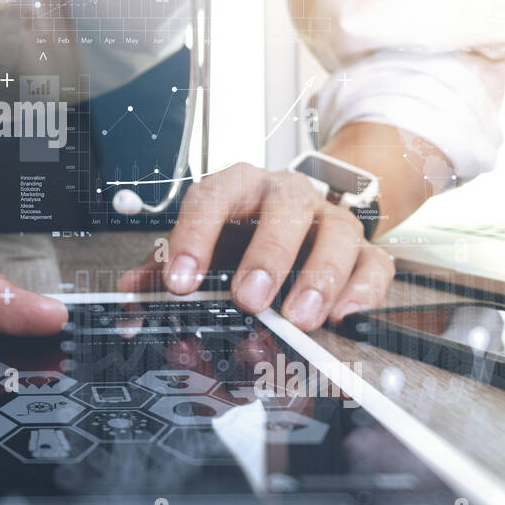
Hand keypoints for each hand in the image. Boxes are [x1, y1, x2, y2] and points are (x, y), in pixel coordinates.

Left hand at [119, 162, 395, 330]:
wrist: (298, 220)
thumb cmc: (240, 235)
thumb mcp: (201, 244)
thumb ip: (164, 268)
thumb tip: (130, 297)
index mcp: (238, 186)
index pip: (212, 198)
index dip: (194, 238)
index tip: (181, 283)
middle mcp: (288, 195)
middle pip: (284, 209)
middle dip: (266, 257)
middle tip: (248, 300)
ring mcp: (330, 220)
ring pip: (336, 234)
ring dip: (318, 278)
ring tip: (299, 318)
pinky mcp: (365, 249)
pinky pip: (374, 265)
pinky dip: (361, 292)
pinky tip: (342, 318)